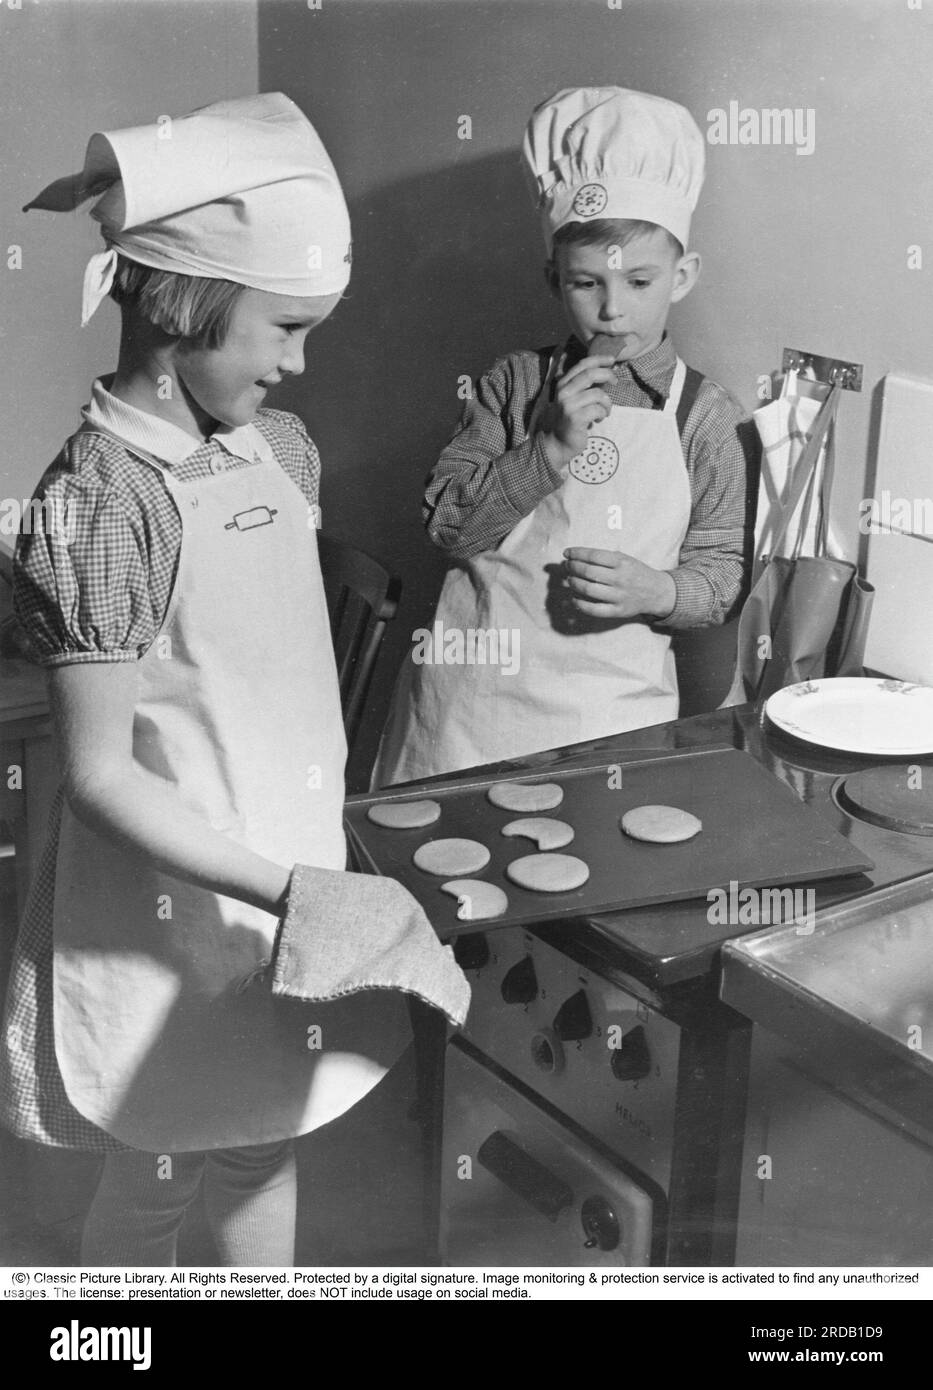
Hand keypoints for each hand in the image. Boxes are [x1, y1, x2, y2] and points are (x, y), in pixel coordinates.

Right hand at [536, 357, 615, 468]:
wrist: (557, 443)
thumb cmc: (570, 420)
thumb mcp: (574, 398)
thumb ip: (585, 386)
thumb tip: (607, 372)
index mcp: (563, 384)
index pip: (583, 365)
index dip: (599, 359)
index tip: (612, 360)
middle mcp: (563, 392)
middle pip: (590, 374)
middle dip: (607, 375)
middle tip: (615, 382)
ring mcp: (568, 405)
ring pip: (598, 394)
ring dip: (607, 403)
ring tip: (605, 411)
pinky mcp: (575, 418)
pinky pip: (597, 410)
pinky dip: (603, 414)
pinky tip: (598, 420)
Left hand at [562, 547, 676, 620]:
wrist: (657, 592)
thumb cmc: (636, 573)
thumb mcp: (625, 559)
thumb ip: (604, 558)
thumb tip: (576, 557)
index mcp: (622, 562)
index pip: (593, 555)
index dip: (576, 553)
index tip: (567, 553)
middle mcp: (620, 578)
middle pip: (588, 572)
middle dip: (572, 567)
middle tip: (567, 566)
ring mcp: (619, 596)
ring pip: (588, 589)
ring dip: (574, 583)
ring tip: (570, 579)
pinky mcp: (618, 611)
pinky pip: (594, 609)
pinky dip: (580, 604)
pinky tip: (574, 598)